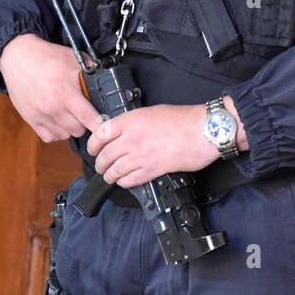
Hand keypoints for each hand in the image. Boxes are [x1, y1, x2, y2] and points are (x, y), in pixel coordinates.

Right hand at [0, 33, 102, 141]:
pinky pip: (49, 137)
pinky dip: (57, 132)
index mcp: (66, 93)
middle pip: (78, 130)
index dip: (100, 124)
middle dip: (86, 123)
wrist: (19, 58)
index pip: (88, 118)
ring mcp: (40, 115)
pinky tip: (60, 121)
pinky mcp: (31, 119)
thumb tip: (107, 79)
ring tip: (72, 116)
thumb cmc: (47, 57)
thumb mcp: (74, 59)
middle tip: (87, 114)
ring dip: (71, 128)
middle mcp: (53, 107)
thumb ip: (92, 70)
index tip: (107, 126)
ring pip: (64, 135)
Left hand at [87, 104, 219, 186]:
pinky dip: (123, 182)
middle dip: (100, 163)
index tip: (93, 149)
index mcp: (130, 121)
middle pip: (105, 155)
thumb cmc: (183, 119)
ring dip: (109, 175)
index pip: (100, 134)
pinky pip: (129, 180)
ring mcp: (140, 156)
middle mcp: (131, 139)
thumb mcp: (153, 112)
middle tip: (101, 166)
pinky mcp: (151, 170)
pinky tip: (123, 181)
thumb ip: (135, 122)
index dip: (93, 144)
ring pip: (114, 170)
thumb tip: (124, 131)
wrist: (201, 131)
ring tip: (109, 176)